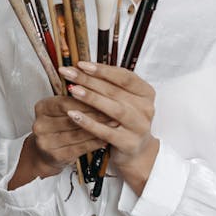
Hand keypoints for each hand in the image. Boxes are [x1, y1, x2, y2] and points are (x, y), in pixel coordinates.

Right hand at [9, 95, 108, 188]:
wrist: (45, 153)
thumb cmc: (58, 126)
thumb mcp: (61, 110)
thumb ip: (75, 100)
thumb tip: (100, 88)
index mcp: (41, 108)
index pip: (65, 102)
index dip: (85, 101)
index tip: (105, 99)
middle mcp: (40, 125)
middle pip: (72, 119)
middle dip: (96, 115)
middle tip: (115, 112)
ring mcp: (45, 142)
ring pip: (77, 134)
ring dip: (98, 129)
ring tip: (114, 124)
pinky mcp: (55, 156)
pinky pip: (79, 148)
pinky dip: (94, 143)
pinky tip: (106, 139)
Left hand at [59, 62, 159, 190]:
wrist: (136, 152)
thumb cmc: (125, 120)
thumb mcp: (123, 100)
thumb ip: (109, 85)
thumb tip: (81, 67)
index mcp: (146, 93)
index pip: (125, 77)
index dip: (102, 70)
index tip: (81, 64)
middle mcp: (146, 109)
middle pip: (115, 91)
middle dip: (89, 80)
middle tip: (69, 73)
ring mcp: (139, 127)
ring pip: (113, 109)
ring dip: (91, 98)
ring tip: (72, 89)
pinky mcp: (128, 143)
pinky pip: (106, 131)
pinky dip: (88, 122)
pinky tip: (73, 114)